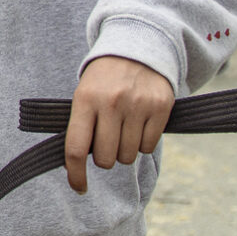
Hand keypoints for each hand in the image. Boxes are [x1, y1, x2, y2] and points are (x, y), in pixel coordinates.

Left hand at [64, 56, 172, 193]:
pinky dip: (142, 143)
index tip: (79, 188)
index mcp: (85, 99)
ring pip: (128, 156)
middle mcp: (111, 103)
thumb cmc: (104, 80)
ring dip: (124, 151)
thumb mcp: (84, 94)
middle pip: (105, 159)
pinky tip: (139, 124)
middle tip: (106, 142)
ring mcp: (137, 105)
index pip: (76, 148)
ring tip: (123, 129)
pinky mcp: (160, 107)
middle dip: (105, 158)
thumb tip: (76, 164)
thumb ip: (81, 126)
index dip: (75, 174)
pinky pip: (148, 146)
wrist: (138, 47)